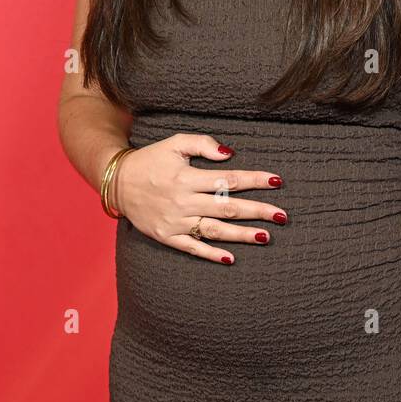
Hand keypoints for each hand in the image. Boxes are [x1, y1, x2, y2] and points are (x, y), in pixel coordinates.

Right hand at [111, 133, 286, 263]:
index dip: (254, 180)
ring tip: (266, 236)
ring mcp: (176, 222)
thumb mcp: (174, 143)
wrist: (117, 181)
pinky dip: (211, 254)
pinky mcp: (167, 236)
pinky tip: (231, 258)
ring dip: (241, 234)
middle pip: (227, 207)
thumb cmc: (151, 160)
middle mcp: (184, 201)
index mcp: (188, 177)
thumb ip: (202, 144)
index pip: (229, 179)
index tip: (277, 181)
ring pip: (214, 230)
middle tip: (282, 215)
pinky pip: (192, 248)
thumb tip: (230, 154)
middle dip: (257, 211)